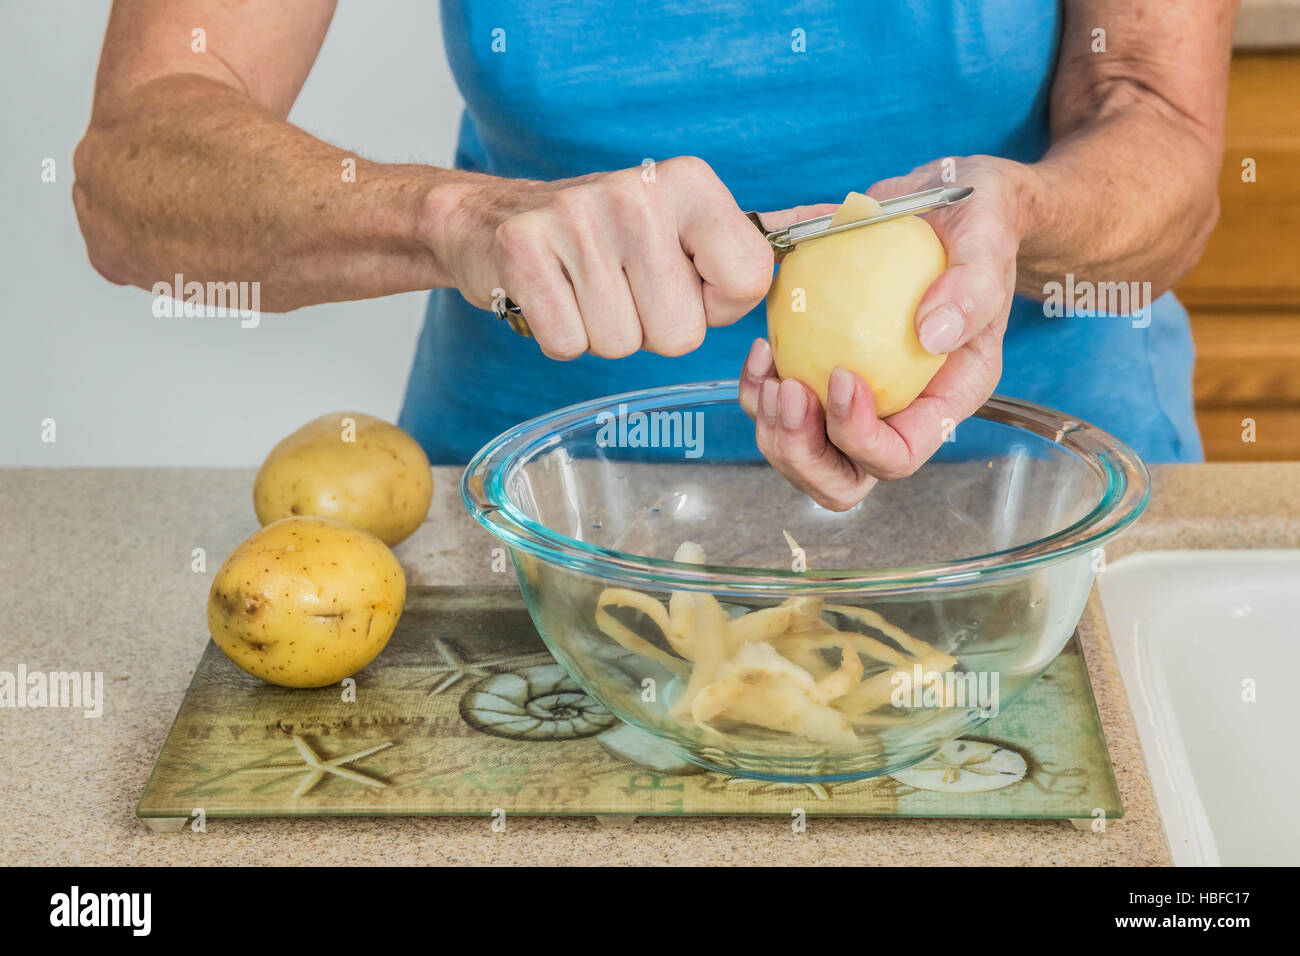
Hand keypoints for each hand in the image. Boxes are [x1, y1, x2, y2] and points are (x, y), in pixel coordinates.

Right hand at [426, 157, 779, 359]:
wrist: (494, 218)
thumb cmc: (608, 238)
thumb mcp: (687, 223)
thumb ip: (755, 241)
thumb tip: (846, 224)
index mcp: (692, 183)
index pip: (747, 284)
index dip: (714, 303)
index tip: (681, 276)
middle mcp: (638, 193)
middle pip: (680, 332)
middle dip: (653, 326)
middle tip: (622, 286)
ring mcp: (577, 219)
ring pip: (623, 344)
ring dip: (605, 332)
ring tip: (585, 288)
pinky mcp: (524, 252)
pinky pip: (569, 345)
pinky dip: (561, 335)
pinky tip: (552, 296)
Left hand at [739, 155, 1022, 510]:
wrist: (942, 204)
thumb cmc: (976, 226)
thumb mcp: (987, 240)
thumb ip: (971, 287)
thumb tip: (932, 335)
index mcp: (945, 399)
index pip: (897, 457)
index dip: (858, 436)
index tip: (839, 375)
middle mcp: (897, 411)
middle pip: (841, 478)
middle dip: (802, 453)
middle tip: (787, 391)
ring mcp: (855, 398)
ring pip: (801, 453)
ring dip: (771, 424)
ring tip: (767, 369)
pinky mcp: (819, 371)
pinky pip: (778, 408)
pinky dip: (756, 390)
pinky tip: (759, 350)